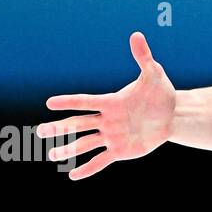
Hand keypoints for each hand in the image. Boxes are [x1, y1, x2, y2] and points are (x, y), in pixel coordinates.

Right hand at [38, 31, 176, 179]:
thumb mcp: (154, 75)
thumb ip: (143, 58)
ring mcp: (112, 136)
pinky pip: (101, 160)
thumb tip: (137, 35)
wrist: (172, 115)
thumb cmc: (160, 92)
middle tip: (39, 131)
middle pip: (79, 124)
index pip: (86, 101)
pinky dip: (88, 169)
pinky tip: (73, 176)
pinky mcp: (120, 151)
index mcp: (111, 102)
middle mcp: (107, 119)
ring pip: (86, 144)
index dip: (69, 101)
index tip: (50, 102)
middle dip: (60, 128)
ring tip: (52, 155)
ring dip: (69, 150)